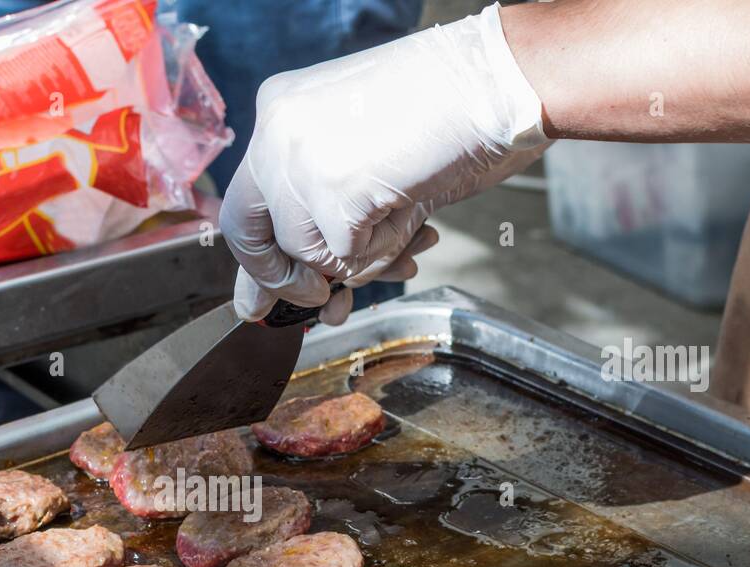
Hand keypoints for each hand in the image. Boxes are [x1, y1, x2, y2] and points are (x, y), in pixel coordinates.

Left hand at [221, 2, 548, 323]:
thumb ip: (311, 215)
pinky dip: (385, 252)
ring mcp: (301, 158)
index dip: (259, 263)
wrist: (504, 79)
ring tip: (403, 223)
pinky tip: (414, 212)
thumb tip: (259, 300)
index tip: (262, 303)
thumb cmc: (447, 114)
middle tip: (320, 301)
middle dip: (284, 281)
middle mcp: (277, 129)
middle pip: (247, 234)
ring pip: (306, 253)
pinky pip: (347, 259)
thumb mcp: (359, 158)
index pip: (245, 205)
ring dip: (359, 258)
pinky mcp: (336, 189)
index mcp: (280, 111)